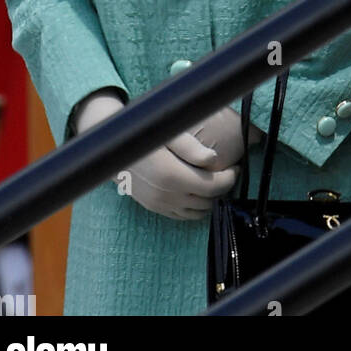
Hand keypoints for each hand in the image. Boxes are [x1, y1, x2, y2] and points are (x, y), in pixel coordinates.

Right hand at [74, 87, 238, 218]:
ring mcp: (161, 205)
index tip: (236, 166)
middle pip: (209, 200)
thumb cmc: (144, 137)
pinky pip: (183, 216)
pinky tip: (199, 190)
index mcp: (172, 175)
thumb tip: (213, 158)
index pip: (214, 186)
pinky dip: (196, 207)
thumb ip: (190, 147)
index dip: (230, 178)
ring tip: (215, 180)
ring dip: (211, 199)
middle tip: (228, 171)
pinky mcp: (156, 209)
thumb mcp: (167, 134)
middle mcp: (167, 195)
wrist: (114, 152)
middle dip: (223, 187)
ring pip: (198, 212)